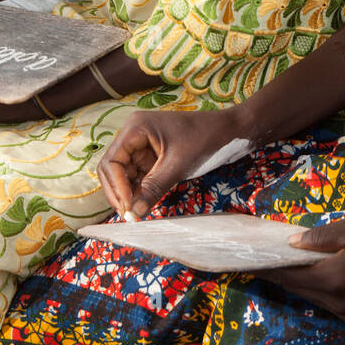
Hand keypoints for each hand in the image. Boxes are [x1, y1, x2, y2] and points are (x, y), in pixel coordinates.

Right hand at [97, 107, 241, 217]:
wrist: (232, 131)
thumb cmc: (206, 140)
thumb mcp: (178, 166)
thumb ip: (153, 189)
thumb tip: (132, 214)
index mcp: (136, 128)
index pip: (112, 162)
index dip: (116, 187)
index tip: (128, 209)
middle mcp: (135, 134)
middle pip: (113, 168)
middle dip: (119, 192)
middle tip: (128, 216)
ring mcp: (144, 145)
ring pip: (125, 174)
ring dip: (128, 194)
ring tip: (136, 213)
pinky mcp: (154, 156)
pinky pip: (139, 176)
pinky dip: (140, 190)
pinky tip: (144, 205)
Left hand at [258, 213, 344, 323]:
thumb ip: (321, 238)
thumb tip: (291, 243)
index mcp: (336, 279)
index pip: (289, 275)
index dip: (265, 267)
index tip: (243, 260)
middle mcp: (340, 302)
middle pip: (298, 289)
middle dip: (276, 274)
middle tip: (254, 259)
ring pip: (311, 296)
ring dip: (294, 280)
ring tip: (274, 263)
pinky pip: (328, 300)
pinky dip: (314, 286)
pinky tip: (307, 271)